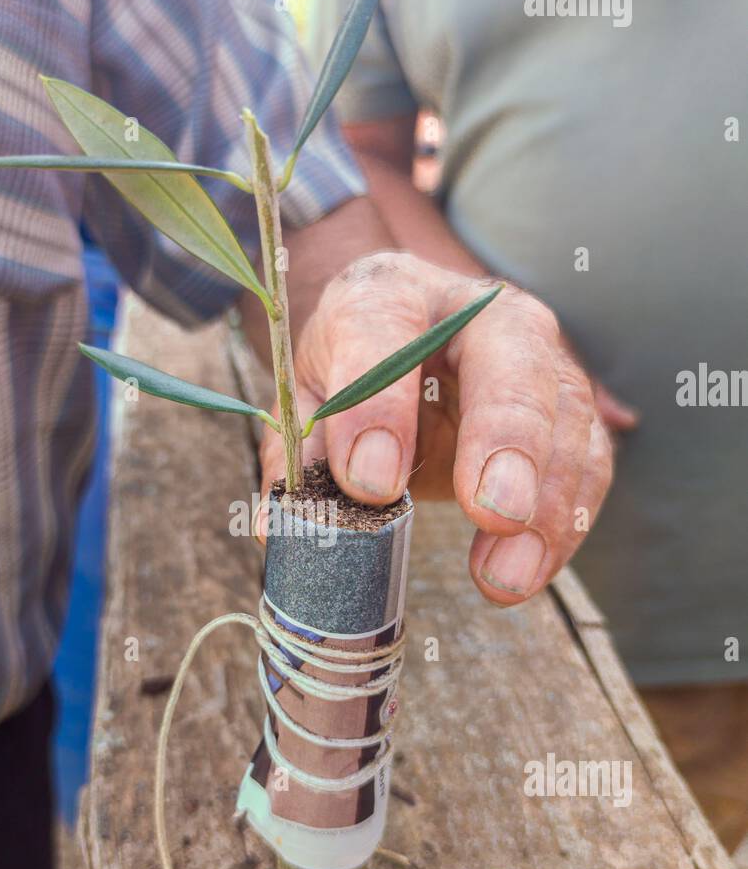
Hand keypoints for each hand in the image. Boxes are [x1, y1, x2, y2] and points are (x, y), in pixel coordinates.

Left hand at [259, 254, 633, 605]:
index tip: (371, 483)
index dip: (378, 406)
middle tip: (493, 511)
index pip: (383, 330)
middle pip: (510, 355)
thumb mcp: (307, 401)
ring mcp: (538, 352)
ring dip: (545, 503)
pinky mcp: (569, 406)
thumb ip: (298, 457)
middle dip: (507, 437)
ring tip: (504, 577)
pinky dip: (566, 521)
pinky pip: (589, 459)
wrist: (407, 343)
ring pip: (565, 413)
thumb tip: (280, 529)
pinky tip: (531, 570)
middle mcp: (477, 308)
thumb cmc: (352, 372)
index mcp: (390, 292)